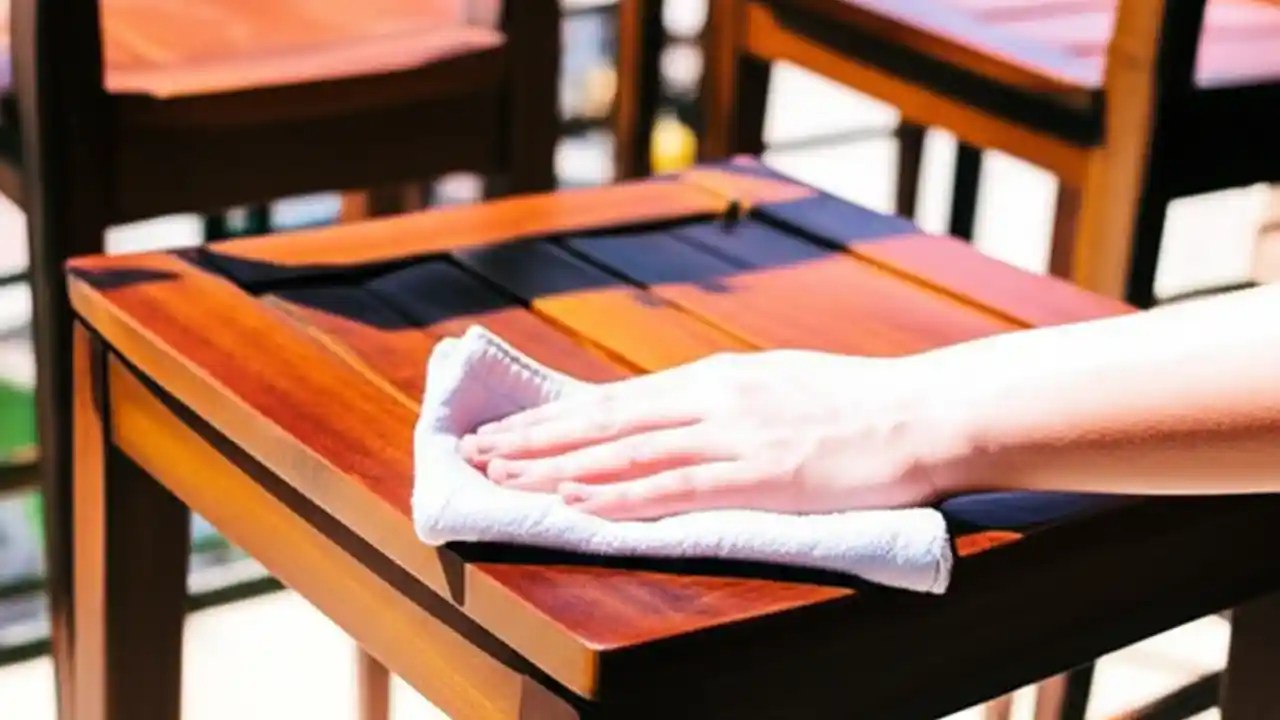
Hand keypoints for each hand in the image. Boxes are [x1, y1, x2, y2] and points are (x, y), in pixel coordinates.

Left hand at [459, 350, 973, 519]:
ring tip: (504, 477)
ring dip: (558, 466)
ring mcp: (733, 434)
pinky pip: (676, 486)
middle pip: (604, 421)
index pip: (615, 400)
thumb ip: (720, 404)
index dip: (554, 418)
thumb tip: (672, 418)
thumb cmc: (856, 406)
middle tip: (476, 453)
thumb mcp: (776, 387)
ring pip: (625, 451)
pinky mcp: (760, 474)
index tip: (505, 428)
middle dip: (534, 438)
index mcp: (714, 379)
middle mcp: (712, 398)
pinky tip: (578, 503)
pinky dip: (620, 496)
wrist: (924, 413)